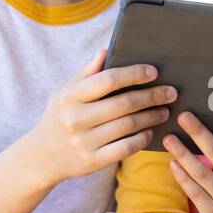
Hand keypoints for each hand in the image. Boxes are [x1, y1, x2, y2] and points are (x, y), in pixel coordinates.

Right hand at [30, 48, 175, 186]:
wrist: (41, 156)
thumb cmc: (59, 117)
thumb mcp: (64, 92)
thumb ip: (86, 73)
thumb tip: (107, 51)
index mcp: (70, 96)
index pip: (108, 79)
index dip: (134, 74)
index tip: (154, 72)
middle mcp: (76, 118)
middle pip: (124, 103)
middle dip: (152, 96)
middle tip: (170, 93)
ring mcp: (84, 141)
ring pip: (128, 126)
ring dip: (151, 117)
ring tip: (164, 111)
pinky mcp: (93, 161)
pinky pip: (126, 148)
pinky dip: (142, 138)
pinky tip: (150, 131)